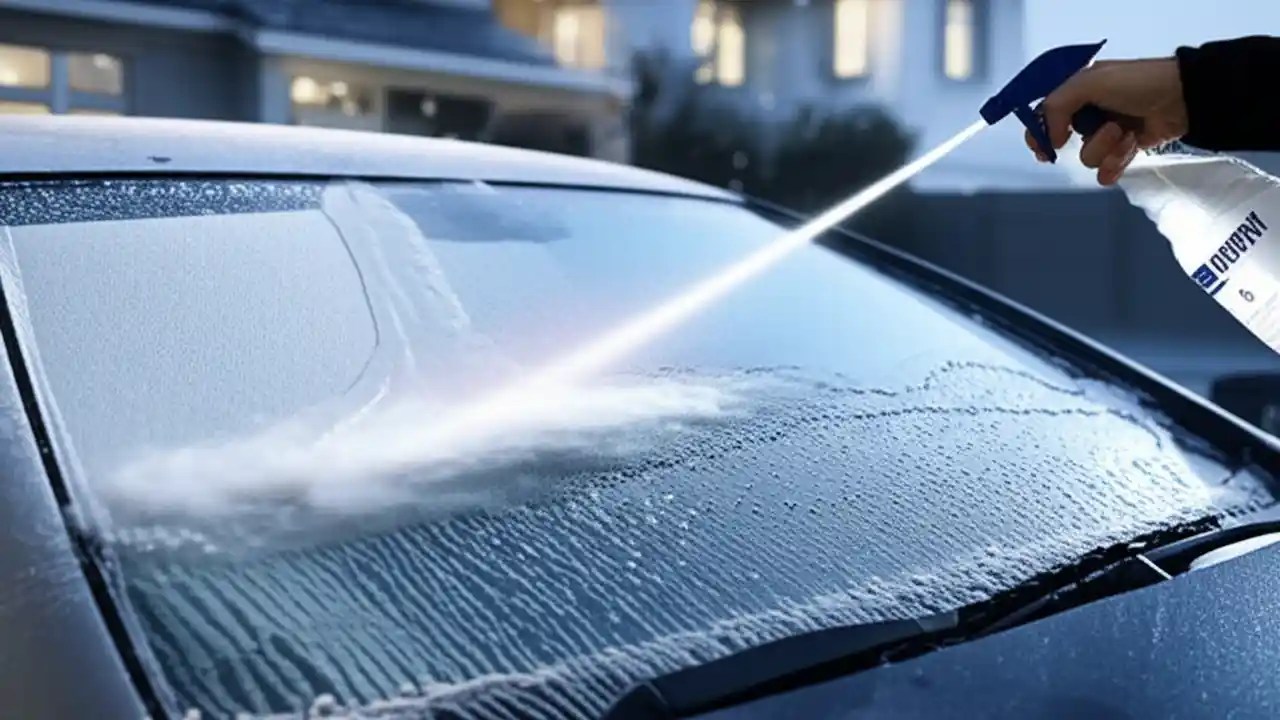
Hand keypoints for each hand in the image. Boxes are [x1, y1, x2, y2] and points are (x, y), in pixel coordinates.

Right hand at [1025, 57, 1189, 185]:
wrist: (1184, 97)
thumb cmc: (1136, 84)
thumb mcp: (1089, 82)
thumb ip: (1057, 106)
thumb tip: (1051, 139)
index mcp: (1077, 92)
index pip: (1044, 115)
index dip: (1039, 134)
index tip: (1044, 149)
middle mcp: (1089, 113)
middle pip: (1064, 142)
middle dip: (1087, 139)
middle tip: (1106, 131)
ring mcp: (1106, 133)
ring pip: (1087, 158)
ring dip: (1107, 149)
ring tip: (1127, 133)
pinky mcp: (1124, 150)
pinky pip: (1105, 170)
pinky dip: (1115, 164)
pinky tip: (1129, 150)